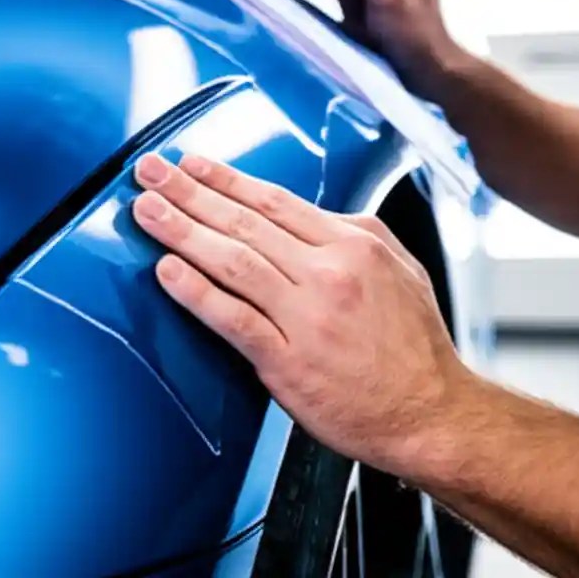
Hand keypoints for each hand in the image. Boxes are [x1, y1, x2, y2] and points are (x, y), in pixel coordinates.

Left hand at [131, 153, 477, 477]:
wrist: (432, 415)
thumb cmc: (414, 349)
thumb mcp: (400, 269)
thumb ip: (354, 236)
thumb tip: (309, 214)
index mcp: (355, 244)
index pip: (276, 200)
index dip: (225, 179)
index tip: (191, 164)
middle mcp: (329, 273)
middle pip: (245, 221)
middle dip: (188, 192)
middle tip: (149, 171)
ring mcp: (307, 317)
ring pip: (233, 261)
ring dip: (181, 231)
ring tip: (146, 211)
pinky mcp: (288, 361)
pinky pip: (233, 319)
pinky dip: (196, 292)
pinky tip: (167, 272)